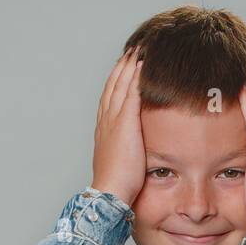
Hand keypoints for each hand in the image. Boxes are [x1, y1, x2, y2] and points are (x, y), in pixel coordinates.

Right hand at [91, 46, 145, 206]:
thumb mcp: (122, 163)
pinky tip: (142, 66)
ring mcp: (113, 122)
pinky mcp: (124, 124)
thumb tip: (137, 153)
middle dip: (121, 69)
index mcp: (104, 131)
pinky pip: (130, 95)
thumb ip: (128, 152)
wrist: (110, 192)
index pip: (109, 100)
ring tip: (137, 52)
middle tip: (130, 52)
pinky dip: (135, 78)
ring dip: (128, 67)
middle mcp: (105, 122)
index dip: (115, 83)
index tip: (122, 70)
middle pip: (112, 87)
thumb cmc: (118, 185)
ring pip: (120, 86)